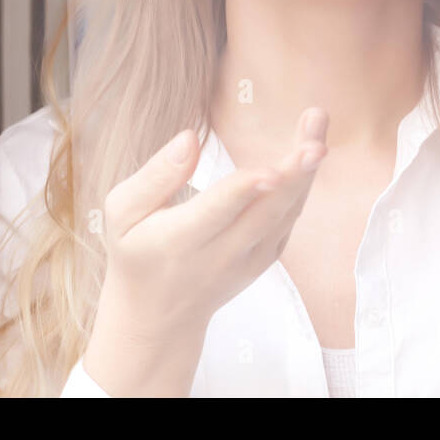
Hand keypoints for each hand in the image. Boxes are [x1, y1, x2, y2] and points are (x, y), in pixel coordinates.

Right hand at [83, 107, 328, 395]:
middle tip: (315, 141)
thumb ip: (155, 176)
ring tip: (317, 124)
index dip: (245, 190)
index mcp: (180, 241)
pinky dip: (302, 186)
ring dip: (305, 171)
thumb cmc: (137, 251)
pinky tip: (309, 150)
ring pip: (284, 214)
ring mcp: (249, 260)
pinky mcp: (265, 258)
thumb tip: (189, 138)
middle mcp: (221, 255)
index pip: (217, 212)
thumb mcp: (122, 213)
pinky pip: (289, 220)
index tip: (271, 170)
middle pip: (264, 212)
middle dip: (292, 174)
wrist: (159, 316)